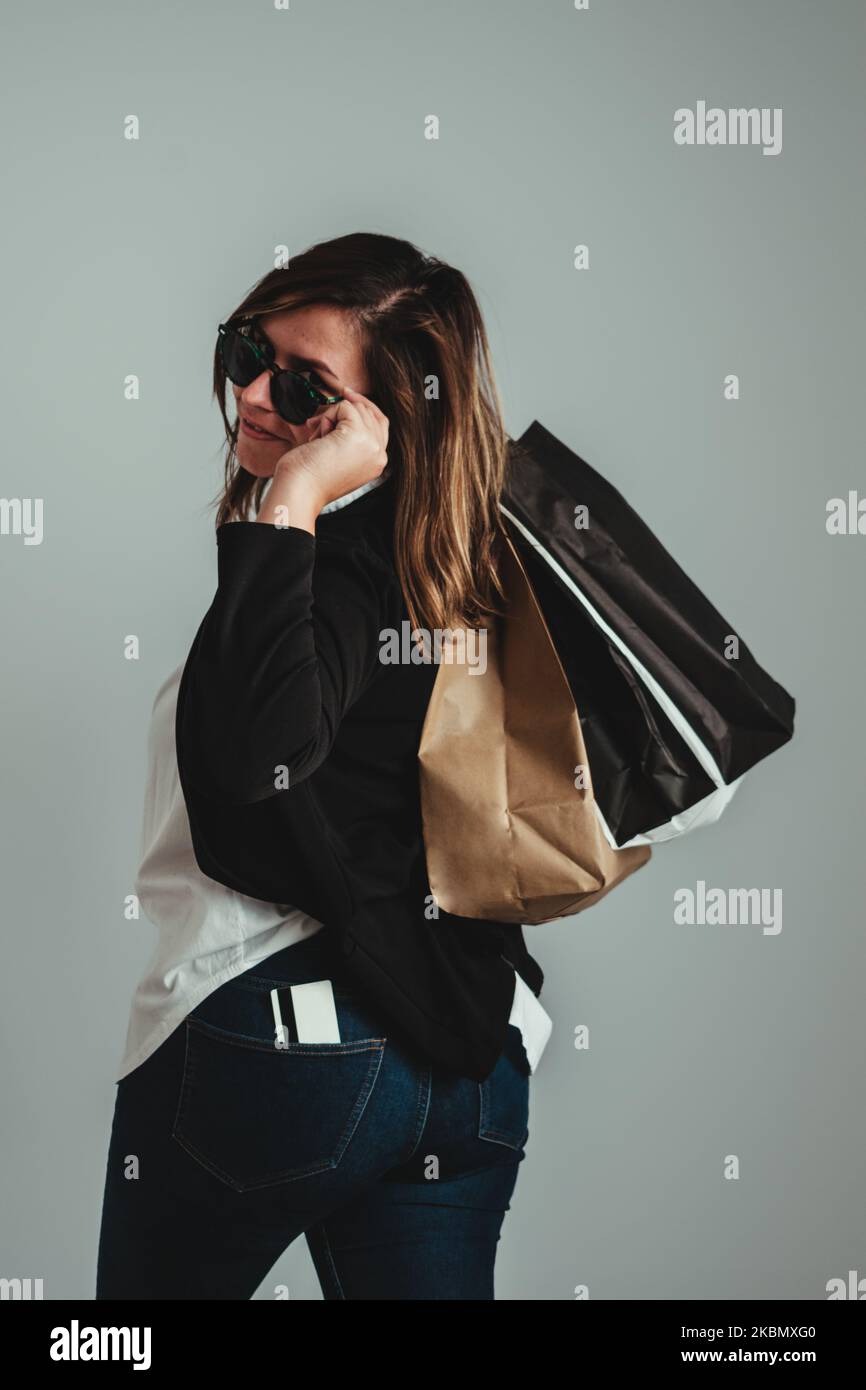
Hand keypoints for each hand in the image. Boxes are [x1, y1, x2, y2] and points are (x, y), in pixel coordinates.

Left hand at [273, 387, 388, 511]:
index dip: (364, 407)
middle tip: (316, 427)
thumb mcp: (339, 456)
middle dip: (342, 414)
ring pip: (356, 408)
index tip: (346, 394)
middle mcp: (380, 455)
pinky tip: (318, 438)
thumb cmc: (310, 475)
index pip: (381, 424)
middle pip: (369, 413)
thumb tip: (348, 403)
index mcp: (377, 463)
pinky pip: (345, 406)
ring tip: (318, 440)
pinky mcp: (359, 434)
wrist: (299, 489)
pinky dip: (327, 416)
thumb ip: (351, 437)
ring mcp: (372, 445)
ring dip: (331, 418)